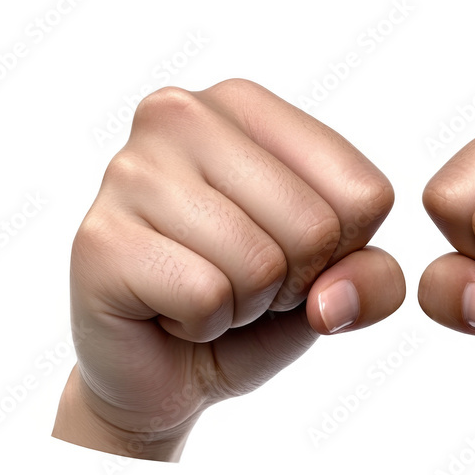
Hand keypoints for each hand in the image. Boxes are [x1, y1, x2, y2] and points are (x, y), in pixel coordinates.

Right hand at [53, 80, 404, 460]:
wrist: (164, 370)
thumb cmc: (253, 307)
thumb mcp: (337, 286)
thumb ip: (375, 280)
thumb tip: (329, 300)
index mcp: (246, 104)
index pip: (364, 192)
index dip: (343, 251)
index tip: (289, 252)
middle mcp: (181, 115)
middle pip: (315, 227)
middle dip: (291, 282)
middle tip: (240, 281)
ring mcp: (130, 171)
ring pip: (260, 263)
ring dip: (245, 305)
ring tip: (204, 291)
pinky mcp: (98, 239)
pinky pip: (206, 298)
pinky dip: (201, 326)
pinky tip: (166, 310)